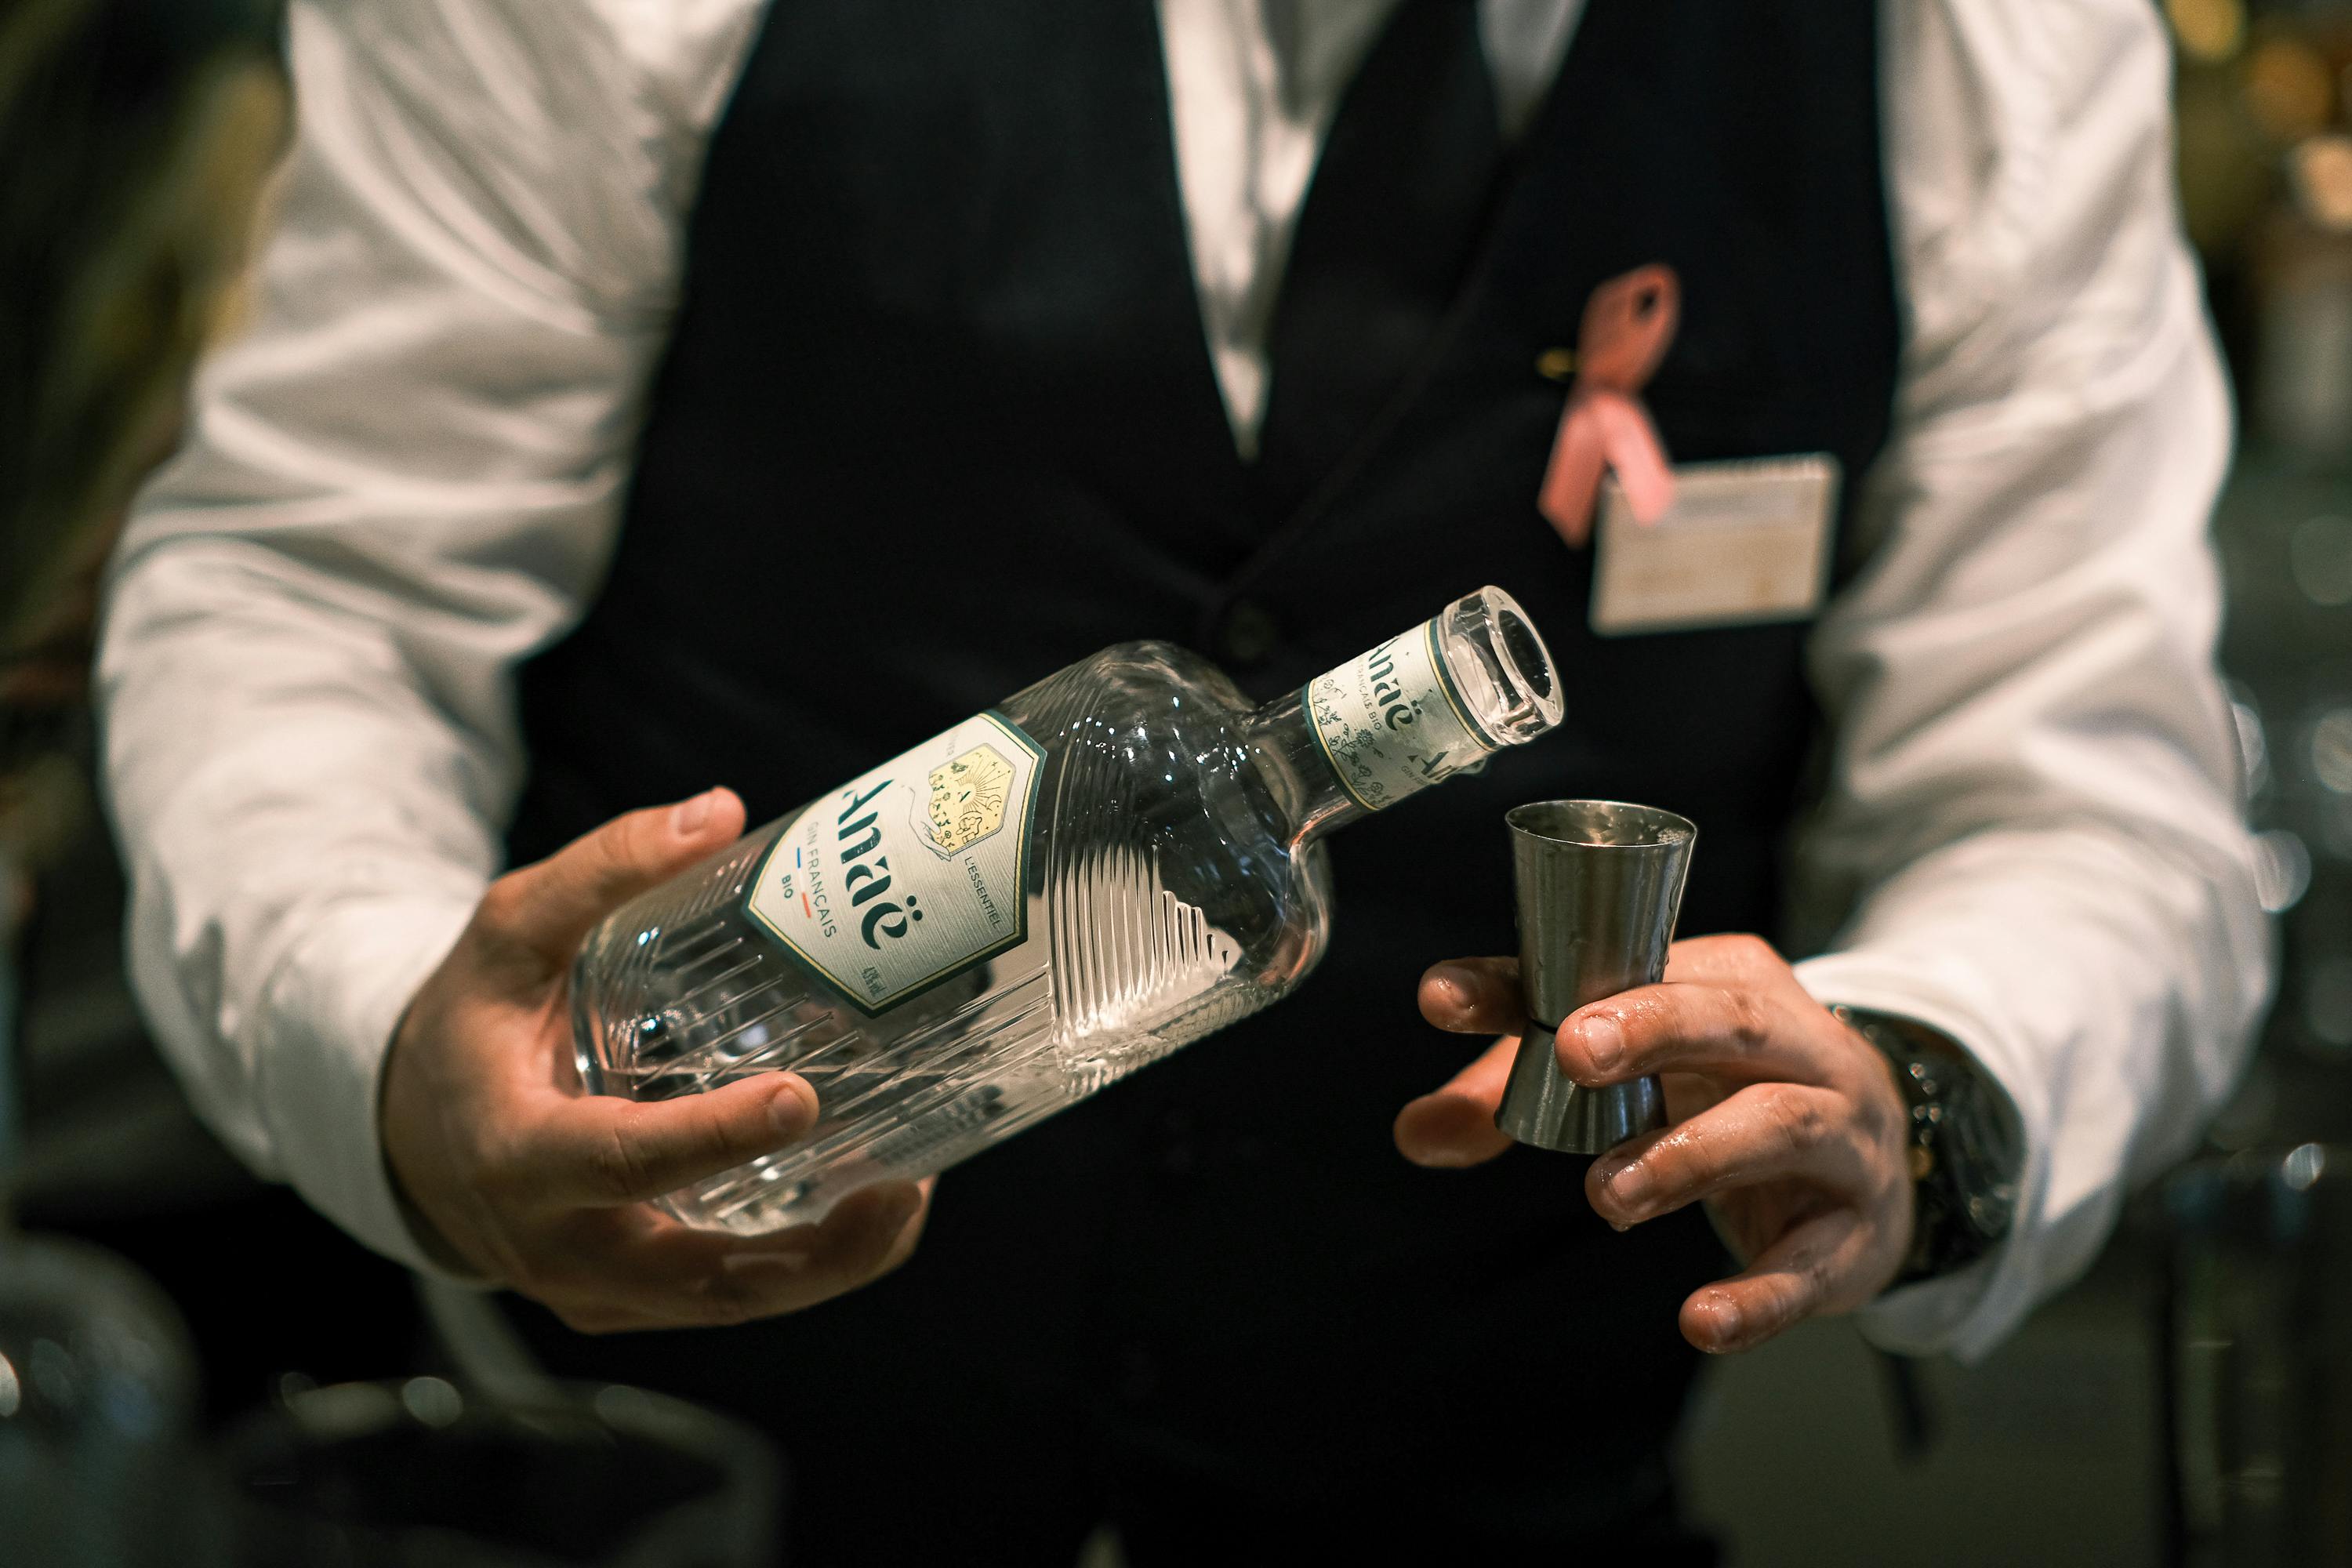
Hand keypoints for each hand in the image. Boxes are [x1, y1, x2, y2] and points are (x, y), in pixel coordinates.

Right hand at [382, 787, 929, 1331]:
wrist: (412, 1132)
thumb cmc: (471, 1025)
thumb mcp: (508, 934)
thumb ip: (601, 871)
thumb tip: (718, 814)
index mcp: (517, 1158)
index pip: (621, 1161)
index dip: (714, 1140)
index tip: (799, 1099)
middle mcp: (558, 1246)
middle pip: (700, 1282)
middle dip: (813, 1251)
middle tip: (901, 1187)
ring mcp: (599, 1291)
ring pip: (729, 1304)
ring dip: (830, 1264)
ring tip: (912, 1196)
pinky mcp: (633, 1302)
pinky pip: (726, 1297)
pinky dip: (805, 1266)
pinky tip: (873, 1205)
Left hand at [1395, 934, 1912, 1353]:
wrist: (1876, 1160)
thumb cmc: (1727, 1091)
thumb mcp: (1635, 1072)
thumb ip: (1518, 1092)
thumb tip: (1416, 1133)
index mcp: (1732, 981)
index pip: (1635, 967)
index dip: (1539, 979)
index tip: (1446, 997)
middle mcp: (1800, 1045)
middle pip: (1732, 1021)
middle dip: (1651, 1028)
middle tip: (1570, 1053)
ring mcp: (1841, 1134)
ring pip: (1776, 1126)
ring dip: (1687, 1156)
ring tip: (1605, 1194)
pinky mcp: (1854, 1230)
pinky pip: (1811, 1262)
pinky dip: (1759, 1295)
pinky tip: (1701, 1321)